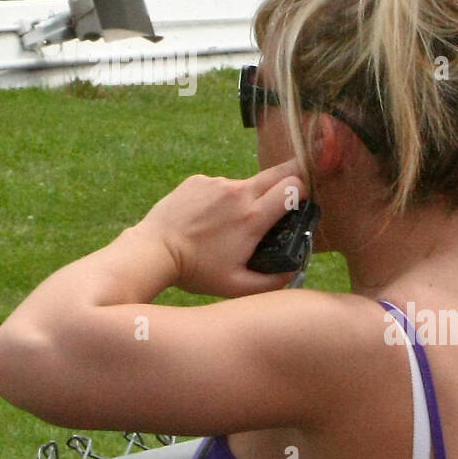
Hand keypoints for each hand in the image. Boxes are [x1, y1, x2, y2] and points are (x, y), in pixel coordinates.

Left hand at [132, 160, 307, 297]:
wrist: (154, 251)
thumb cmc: (196, 272)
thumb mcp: (237, 286)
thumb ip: (272, 282)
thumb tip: (293, 271)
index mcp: (252, 217)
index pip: (294, 186)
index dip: (303, 193)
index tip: (299, 205)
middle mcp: (238, 192)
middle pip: (280, 171)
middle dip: (291, 178)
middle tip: (288, 197)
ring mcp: (217, 183)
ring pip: (247, 183)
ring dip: (248, 198)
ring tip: (229, 224)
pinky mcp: (198, 180)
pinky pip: (221, 185)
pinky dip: (222, 198)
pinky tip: (208, 219)